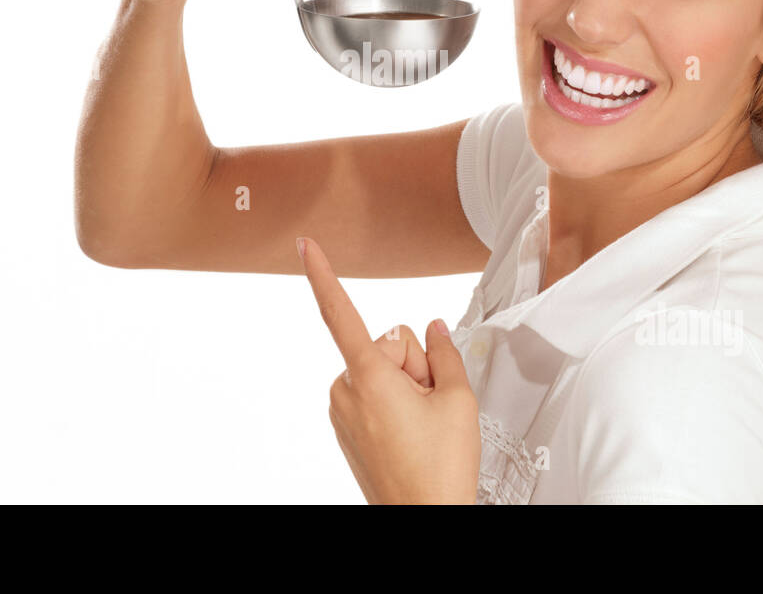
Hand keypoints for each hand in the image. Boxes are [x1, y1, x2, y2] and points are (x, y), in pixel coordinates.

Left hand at [297, 236, 480, 504]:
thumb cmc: (439, 470)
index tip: (304, 243)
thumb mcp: (458, 400)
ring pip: (380, 369)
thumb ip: (445, 353)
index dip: (322, 273)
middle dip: (413, 364)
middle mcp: (346, 389)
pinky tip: (409, 431)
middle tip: (432, 405)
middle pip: (387, 345)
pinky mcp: (345, 426)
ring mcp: (342, 410)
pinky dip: (393, 402)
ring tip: (421, 424)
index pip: (340, 311)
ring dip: (405, 386)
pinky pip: (372, 393)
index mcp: (370, 375)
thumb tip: (433, 329)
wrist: (424, 518)